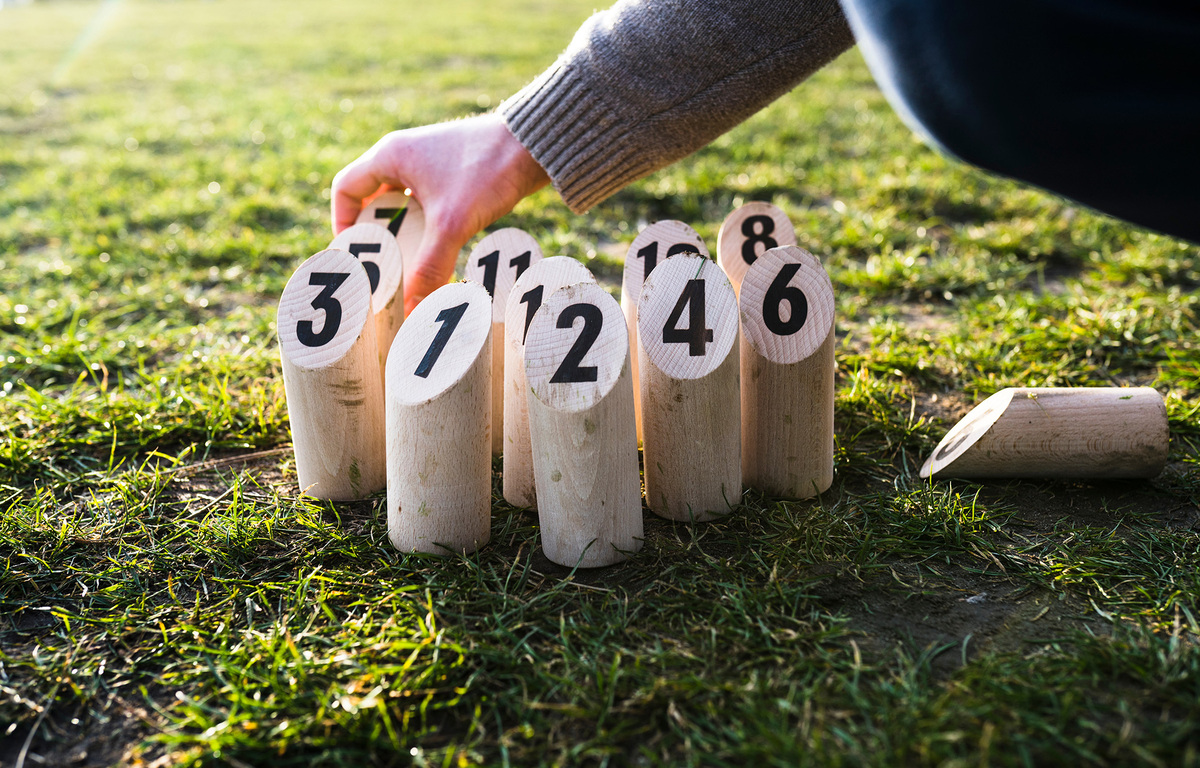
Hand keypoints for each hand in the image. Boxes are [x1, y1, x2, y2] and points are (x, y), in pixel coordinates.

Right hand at [331, 113, 550, 314]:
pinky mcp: (453, 172)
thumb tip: (413, 309)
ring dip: (405, 234)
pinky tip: (441, 250)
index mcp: (390, 156)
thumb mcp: (452, 225)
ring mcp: (430, 162)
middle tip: (383, 267)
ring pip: (403, 204)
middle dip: (377, 236)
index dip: (342, 223)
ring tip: (411, 264)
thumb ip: (430, 267)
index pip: (345, 189)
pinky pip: (427, 204)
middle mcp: (405, 155)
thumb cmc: (487, 171)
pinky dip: (428, 227)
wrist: (535, 146)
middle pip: (372, 200)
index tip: (355, 254)